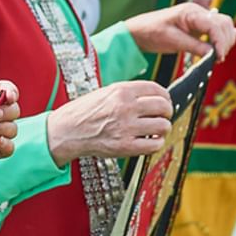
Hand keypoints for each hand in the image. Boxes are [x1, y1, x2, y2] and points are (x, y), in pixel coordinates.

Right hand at [46, 81, 172, 165]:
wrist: (68, 130)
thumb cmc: (87, 111)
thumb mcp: (107, 92)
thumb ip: (130, 93)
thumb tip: (156, 97)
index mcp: (121, 91)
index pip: (156, 89)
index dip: (165, 96)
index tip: (165, 101)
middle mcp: (125, 107)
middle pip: (163, 107)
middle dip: (167, 112)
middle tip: (163, 116)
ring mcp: (126, 127)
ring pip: (163, 126)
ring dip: (163, 128)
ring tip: (157, 130)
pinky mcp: (125, 146)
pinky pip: (154, 145)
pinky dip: (157, 143)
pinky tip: (150, 140)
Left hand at [124, 2, 235, 59]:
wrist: (138, 31)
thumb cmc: (151, 33)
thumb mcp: (172, 41)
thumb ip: (193, 46)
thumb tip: (214, 55)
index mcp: (190, 12)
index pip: (214, 25)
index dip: (221, 41)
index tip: (219, 58)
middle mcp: (197, 12)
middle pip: (223, 23)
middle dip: (225, 41)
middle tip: (218, 59)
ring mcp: (199, 18)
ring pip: (223, 25)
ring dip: (226, 40)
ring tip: (219, 56)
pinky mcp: (198, 25)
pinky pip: (217, 27)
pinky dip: (225, 34)